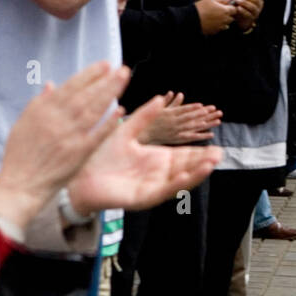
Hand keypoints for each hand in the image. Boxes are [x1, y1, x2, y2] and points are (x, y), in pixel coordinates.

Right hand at [0, 62, 130, 229]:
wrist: (20, 186)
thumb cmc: (19, 156)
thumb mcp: (22, 124)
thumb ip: (38, 103)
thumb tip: (52, 84)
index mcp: (42, 111)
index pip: (71, 86)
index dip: (89, 74)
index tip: (105, 64)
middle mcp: (57, 121)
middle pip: (86, 95)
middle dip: (105, 80)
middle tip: (122, 69)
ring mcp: (69, 137)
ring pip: (94, 110)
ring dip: (110, 93)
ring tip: (124, 81)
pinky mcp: (79, 153)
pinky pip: (97, 134)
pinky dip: (109, 122)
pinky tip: (121, 111)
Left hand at [67, 95, 222, 212]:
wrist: (76, 174)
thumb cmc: (98, 155)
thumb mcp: (127, 131)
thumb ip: (145, 116)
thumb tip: (161, 98)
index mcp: (154, 158)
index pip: (183, 155)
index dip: (198, 150)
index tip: (215, 144)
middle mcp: (156, 174)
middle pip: (186, 168)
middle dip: (203, 162)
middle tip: (219, 154)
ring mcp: (150, 187)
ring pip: (179, 181)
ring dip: (196, 173)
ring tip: (211, 163)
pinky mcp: (141, 198)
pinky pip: (163, 191)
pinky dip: (177, 184)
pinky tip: (187, 176)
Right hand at [138, 92, 222, 144]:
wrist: (142, 137)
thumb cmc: (148, 121)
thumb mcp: (157, 110)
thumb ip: (167, 101)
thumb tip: (175, 92)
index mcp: (169, 114)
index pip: (183, 110)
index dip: (192, 108)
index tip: (202, 105)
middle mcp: (174, 123)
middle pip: (191, 118)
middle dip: (204, 114)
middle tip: (216, 111)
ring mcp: (176, 132)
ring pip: (193, 128)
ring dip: (207, 124)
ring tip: (218, 121)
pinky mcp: (178, 140)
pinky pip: (191, 138)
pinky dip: (201, 136)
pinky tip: (211, 134)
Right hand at [195, 0, 237, 33]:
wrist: (191, 19)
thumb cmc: (200, 8)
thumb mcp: (211, 0)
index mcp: (225, 11)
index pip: (235, 9)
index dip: (231, 7)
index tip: (227, 6)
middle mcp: (225, 19)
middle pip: (232, 17)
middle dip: (228, 14)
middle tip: (220, 11)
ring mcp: (220, 26)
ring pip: (227, 24)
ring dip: (224, 21)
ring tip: (216, 17)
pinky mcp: (215, 31)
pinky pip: (221, 28)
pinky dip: (219, 26)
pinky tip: (212, 22)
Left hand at [233, 0, 263, 30]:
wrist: (242, 18)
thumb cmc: (244, 4)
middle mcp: (259, 6)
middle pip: (256, 0)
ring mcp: (256, 13)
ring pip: (252, 7)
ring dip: (244, 3)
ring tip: (237, 0)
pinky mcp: (250, 19)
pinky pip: (248, 15)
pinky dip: (243, 11)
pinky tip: (238, 8)